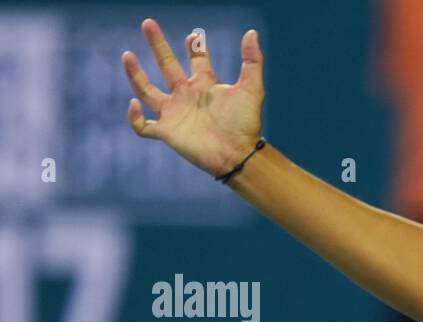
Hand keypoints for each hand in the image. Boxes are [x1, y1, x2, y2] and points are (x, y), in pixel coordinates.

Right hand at [122, 19, 264, 176]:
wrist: (238, 154)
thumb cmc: (245, 124)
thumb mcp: (252, 89)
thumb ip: (252, 61)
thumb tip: (252, 32)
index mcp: (206, 85)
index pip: (197, 60)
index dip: (195, 46)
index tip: (194, 37)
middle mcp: (187, 96)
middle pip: (167, 66)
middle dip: (158, 45)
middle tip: (148, 23)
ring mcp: (175, 113)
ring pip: (147, 91)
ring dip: (135, 74)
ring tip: (127, 55)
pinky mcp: (167, 132)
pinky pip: (142, 126)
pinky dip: (134, 117)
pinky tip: (134, 104)